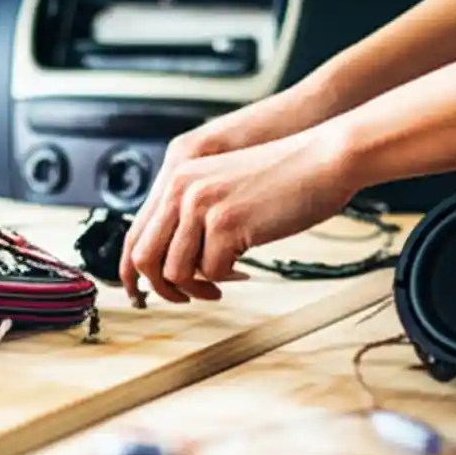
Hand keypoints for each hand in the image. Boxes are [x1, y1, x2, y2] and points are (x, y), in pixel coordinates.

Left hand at [118, 129, 356, 302]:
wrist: (325, 158)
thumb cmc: (285, 175)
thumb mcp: (223, 185)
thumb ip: (195, 212)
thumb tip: (177, 258)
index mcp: (177, 178)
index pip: (135, 234)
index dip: (131, 271)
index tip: (141, 293)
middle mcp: (180, 189)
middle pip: (144, 258)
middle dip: (163, 288)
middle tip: (187, 296)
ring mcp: (201, 205)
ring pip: (175, 271)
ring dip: (198, 286)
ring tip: (221, 283)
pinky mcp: (226, 223)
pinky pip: (211, 271)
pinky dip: (225, 278)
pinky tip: (244, 269)